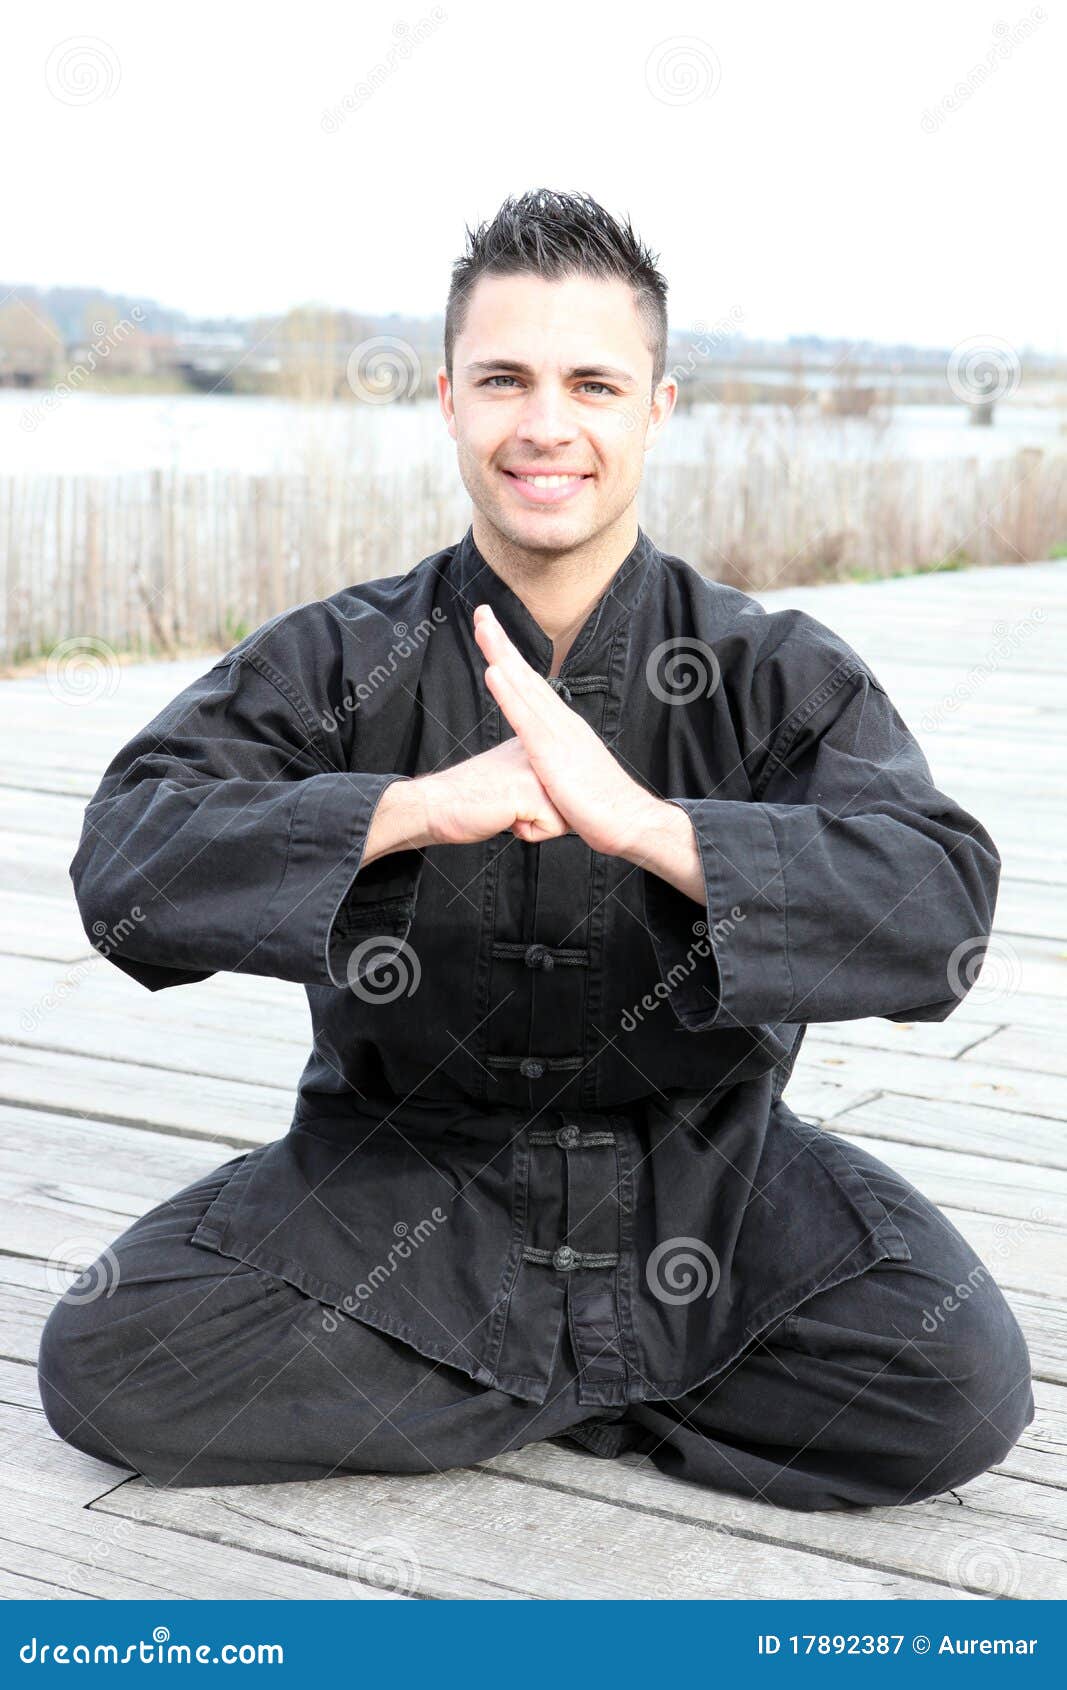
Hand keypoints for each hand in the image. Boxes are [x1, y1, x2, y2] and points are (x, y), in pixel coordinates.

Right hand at [414, 734, 571, 846]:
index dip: (544, 801)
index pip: (565, 782)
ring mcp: (537, 771)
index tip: (516, 796)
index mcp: (532, 745)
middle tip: (509, 805)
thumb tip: (560, 793)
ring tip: (507, 810)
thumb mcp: (511, 778)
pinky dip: (529, 833)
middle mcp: (538, 754)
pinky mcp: (533, 793)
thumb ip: (536, 777)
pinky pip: (553, 828)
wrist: (437, 805)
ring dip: (536, 824)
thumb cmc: (467, 798)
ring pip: (565, 815)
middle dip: (543, 814)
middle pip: (569, 799)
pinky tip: (506, 817)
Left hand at [473, 602, 659, 858]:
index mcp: (563, 728)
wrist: (631, 823)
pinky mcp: (554, 754)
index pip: (532, 686)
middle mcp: (563, 722)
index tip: (492, 633)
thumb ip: (550, 772)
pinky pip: (526, 718)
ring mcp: (559, 734)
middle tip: (482, 612)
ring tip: (483, 628)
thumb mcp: (568, 784)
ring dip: (502, 655)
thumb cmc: (600, 810)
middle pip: (526, 675)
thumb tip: (538, 775)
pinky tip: (494, 671)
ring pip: (525, 687)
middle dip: (502, 642)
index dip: (511, 658)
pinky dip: (508, 693)